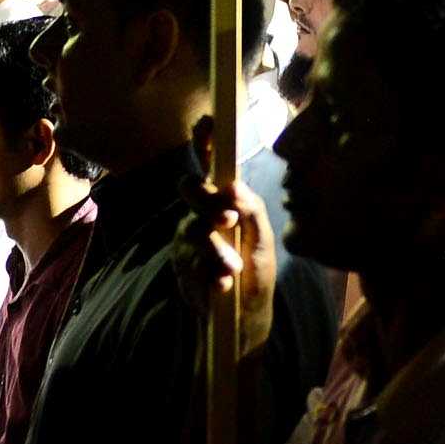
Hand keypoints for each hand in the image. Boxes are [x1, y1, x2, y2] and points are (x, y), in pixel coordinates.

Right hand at [173, 119, 276, 363]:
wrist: (245, 321)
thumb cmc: (256, 273)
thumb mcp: (263, 240)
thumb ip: (252, 210)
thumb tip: (233, 185)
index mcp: (223, 203)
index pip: (211, 166)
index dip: (205, 141)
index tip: (208, 122)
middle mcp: (200, 214)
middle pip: (190, 189)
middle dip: (206, 201)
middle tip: (229, 220)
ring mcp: (186, 241)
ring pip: (191, 231)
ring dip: (214, 252)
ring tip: (232, 271)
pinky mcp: (181, 269)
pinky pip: (188, 264)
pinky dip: (208, 277)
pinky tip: (221, 288)